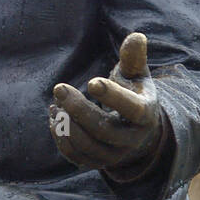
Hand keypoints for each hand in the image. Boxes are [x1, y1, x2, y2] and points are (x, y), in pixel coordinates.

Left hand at [49, 32, 162, 173]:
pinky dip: (61, 137)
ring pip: (87, 146)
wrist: (136, 131)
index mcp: (145, 114)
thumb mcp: (137, 74)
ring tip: (55, 102)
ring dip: (66, 124)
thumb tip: (136, 36)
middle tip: (59, 88)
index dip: (113, 96)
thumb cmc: (133, 93)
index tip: (91, 82)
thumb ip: (134, 58)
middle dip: (78, 109)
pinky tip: (54, 116)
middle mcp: (132, 139)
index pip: (133, 109)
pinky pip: (76, 157)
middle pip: (104, 130)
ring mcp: (115, 154)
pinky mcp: (97, 163)